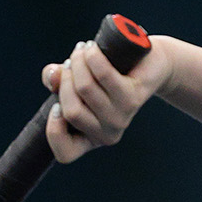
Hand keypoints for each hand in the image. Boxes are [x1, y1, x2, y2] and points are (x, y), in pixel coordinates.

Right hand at [41, 36, 171, 162]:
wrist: (148, 63)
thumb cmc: (107, 74)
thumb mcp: (75, 80)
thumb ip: (56, 80)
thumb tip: (53, 75)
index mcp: (90, 138)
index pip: (65, 154)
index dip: (53, 132)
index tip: (55, 106)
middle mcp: (107, 134)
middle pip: (71, 111)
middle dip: (65, 80)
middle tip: (71, 61)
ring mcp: (121, 118)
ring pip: (85, 89)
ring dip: (77, 62)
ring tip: (82, 49)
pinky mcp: (133, 98)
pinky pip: (104, 75)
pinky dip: (93, 57)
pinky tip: (92, 48)